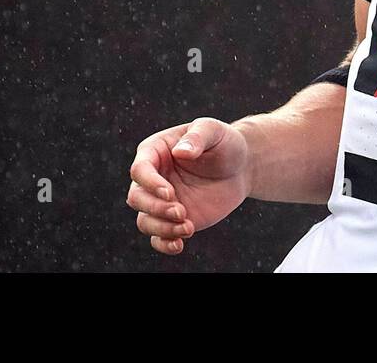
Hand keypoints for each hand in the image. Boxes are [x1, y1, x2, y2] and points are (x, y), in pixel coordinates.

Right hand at [126, 118, 249, 255]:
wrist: (240, 167)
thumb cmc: (223, 143)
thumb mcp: (213, 131)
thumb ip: (197, 137)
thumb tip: (180, 151)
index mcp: (155, 152)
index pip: (140, 169)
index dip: (150, 183)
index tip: (170, 193)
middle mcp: (152, 178)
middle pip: (136, 198)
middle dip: (156, 208)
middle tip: (182, 212)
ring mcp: (160, 201)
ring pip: (145, 220)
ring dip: (162, 228)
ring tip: (188, 228)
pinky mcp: (172, 219)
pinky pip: (158, 237)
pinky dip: (164, 244)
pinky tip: (179, 245)